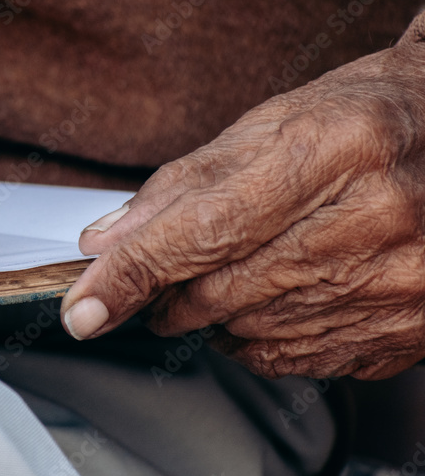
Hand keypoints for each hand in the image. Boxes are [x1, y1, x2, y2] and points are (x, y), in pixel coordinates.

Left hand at [60, 29, 424, 379]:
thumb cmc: (360, 118)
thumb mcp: (269, 125)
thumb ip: (182, 186)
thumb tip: (107, 241)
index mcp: (334, 150)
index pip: (203, 230)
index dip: (131, 274)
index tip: (84, 309)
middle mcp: (379, 219)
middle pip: (224, 290)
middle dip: (170, 293)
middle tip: (166, 275)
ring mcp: (404, 280)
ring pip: (256, 331)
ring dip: (217, 314)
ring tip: (239, 268)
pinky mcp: (413, 326)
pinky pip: (302, 358)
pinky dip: (263, 337)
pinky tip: (276, 296)